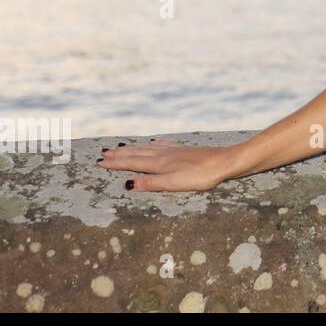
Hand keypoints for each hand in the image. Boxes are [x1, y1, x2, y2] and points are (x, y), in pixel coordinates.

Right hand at [97, 139, 238, 191]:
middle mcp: (164, 154)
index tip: (99, 162)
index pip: (132, 163)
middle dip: (120, 154)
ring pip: (148, 148)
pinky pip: (163, 145)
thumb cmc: (201, 175)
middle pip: (137, 153)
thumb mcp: (174, 183)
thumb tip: (127, 184)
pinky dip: (153, 143)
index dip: (116, 164)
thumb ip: (151, 183)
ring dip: (133, 148)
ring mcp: (175, 150)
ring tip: (121, 146)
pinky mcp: (185, 149)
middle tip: (103, 153)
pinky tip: (153, 141)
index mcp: (159, 164)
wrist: (225, 161)